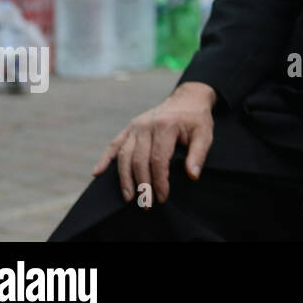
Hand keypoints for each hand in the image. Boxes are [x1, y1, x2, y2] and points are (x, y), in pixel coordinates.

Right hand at [92, 81, 216, 204]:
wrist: (187, 99)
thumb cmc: (196, 119)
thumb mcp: (205, 134)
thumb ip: (199, 154)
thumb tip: (192, 175)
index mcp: (166, 126)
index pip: (159, 160)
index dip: (159, 181)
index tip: (162, 197)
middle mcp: (147, 125)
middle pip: (139, 160)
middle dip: (142, 185)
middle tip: (147, 203)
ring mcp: (135, 126)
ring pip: (124, 156)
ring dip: (124, 179)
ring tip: (129, 197)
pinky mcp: (129, 128)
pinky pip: (114, 144)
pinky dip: (105, 159)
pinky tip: (97, 173)